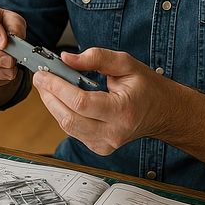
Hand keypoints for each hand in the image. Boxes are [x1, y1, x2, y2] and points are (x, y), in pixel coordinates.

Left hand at [32, 47, 176, 155]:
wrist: (162, 112)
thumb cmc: (147, 88)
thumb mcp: (126, 63)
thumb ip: (96, 57)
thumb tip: (66, 58)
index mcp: (123, 111)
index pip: (81, 103)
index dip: (57, 88)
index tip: (44, 74)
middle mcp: (114, 132)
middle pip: (69, 118)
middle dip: (49, 96)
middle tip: (41, 78)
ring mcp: (106, 144)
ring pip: (67, 127)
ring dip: (53, 105)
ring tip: (48, 86)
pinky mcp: (99, 147)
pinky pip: (73, 132)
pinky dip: (63, 114)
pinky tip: (62, 100)